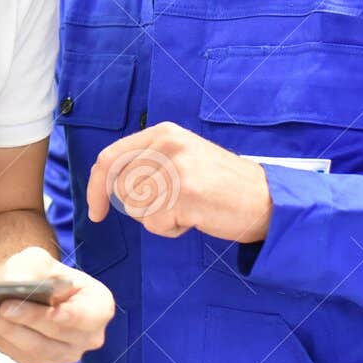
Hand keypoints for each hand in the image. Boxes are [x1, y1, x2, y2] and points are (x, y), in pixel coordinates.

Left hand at [0, 245, 112, 362]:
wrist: (25, 287)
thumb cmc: (38, 272)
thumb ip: (34, 269)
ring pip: (31, 348)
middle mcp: (85, 336)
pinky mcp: (36, 360)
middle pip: (55, 333)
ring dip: (1, 330)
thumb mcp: (39, 260)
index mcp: (97, 307)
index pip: (89, 315)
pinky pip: (12, 352)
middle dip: (25, 320)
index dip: (73, 317)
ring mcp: (62, 353)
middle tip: (1, 307)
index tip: (54, 313)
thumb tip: (16, 285)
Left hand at [86, 121, 271, 241]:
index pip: (110, 158)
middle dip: (140, 207)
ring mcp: (176, 168)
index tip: (96, 210)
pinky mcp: (185, 193)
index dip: (96, 187)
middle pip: (121, 188)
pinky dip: (171, 229)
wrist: (266, 199)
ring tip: (187, 208)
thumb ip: (147, 163)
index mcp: (162, 133)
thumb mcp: (182, 157)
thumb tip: (107, 185)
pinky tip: (194, 218)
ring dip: (157, 218)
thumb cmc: (222, 184)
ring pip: (136, 208)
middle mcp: (167, 145)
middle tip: (174, 205)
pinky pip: (155, 223)